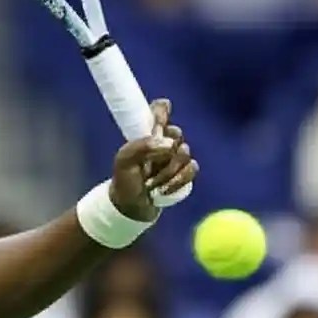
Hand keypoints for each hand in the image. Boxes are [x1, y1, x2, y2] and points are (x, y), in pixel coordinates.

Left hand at [109, 99, 197, 221]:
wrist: (132, 207)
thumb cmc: (125, 180)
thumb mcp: (125, 160)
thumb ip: (142, 146)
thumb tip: (169, 143)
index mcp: (146, 133)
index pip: (159, 110)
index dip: (161, 111)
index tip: (157, 125)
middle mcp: (163, 140)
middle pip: (177, 132)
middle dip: (165, 151)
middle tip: (150, 165)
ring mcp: (175, 156)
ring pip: (185, 153)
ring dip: (168, 171)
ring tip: (152, 182)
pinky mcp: (185, 172)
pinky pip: (192, 168)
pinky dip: (178, 180)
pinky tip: (164, 189)